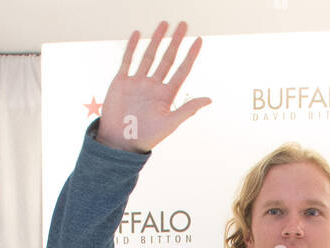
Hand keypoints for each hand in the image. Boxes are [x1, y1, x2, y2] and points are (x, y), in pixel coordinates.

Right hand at [96, 20, 210, 151]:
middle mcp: (154, 86)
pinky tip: (138, 34)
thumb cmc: (146, 137)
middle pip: (167, 59)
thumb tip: (209, 99)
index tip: (199, 40)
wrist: (120, 142)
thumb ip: (188, 109)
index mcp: (166, 96)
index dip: (190, 55)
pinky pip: (128, 60)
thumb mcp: (170, 123)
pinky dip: (133, 47)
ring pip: (149, 56)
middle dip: (175, 41)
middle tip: (183, 24)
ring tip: (164, 24)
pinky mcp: (122, 81)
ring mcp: (138, 82)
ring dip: (157, 40)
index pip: (182, 70)